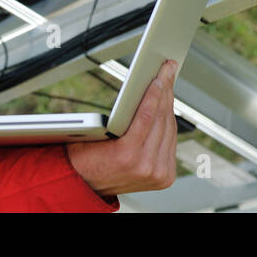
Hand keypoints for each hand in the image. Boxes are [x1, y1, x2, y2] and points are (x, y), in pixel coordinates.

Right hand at [66, 60, 179, 197]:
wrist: (86, 185)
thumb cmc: (85, 157)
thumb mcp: (94, 132)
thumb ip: (117, 116)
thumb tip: (137, 90)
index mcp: (126, 156)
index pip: (147, 116)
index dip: (155, 91)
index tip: (160, 75)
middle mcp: (146, 166)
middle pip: (162, 119)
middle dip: (165, 92)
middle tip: (168, 71)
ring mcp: (158, 173)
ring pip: (170, 129)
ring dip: (169, 105)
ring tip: (167, 85)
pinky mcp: (165, 176)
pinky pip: (171, 141)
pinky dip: (168, 122)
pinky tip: (166, 107)